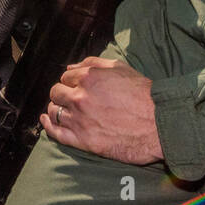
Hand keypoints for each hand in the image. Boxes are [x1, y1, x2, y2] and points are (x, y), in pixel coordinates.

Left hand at [42, 56, 162, 165]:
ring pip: (54, 111)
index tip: (77, 87)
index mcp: (89, 78)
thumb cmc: (143, 95)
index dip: (71, 81)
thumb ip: (92, 63)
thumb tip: (70, 67)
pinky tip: (46, 120)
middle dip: (62, 93)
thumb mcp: (121, 68)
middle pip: (56, 93)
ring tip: (64, 110)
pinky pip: (55, 133)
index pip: (66, 77)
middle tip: (72, 98)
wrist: (158, 125)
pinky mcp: (82, 141)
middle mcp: (80, 98)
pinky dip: (48, 125)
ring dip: (57, 108)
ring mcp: (79, 120)